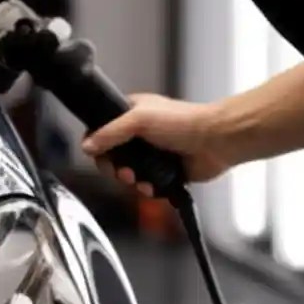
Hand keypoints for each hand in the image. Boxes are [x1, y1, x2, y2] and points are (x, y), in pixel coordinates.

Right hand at [80, 94, 238, 197]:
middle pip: (112, 158)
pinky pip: (146, 187)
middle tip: (122, 170)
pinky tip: (153, 186)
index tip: (99, 155)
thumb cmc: (185, 122)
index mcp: (132, 115)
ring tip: (139, 179)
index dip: (97, 146)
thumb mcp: (139, 119)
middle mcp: (140, 135)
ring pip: (128, 175)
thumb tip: (87, 145)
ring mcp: (152, 155)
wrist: (216, 141)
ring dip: (131, 181)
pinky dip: (148, 189)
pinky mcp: (163, 173)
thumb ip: (110, 132)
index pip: (102, 131)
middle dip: (115, 168)